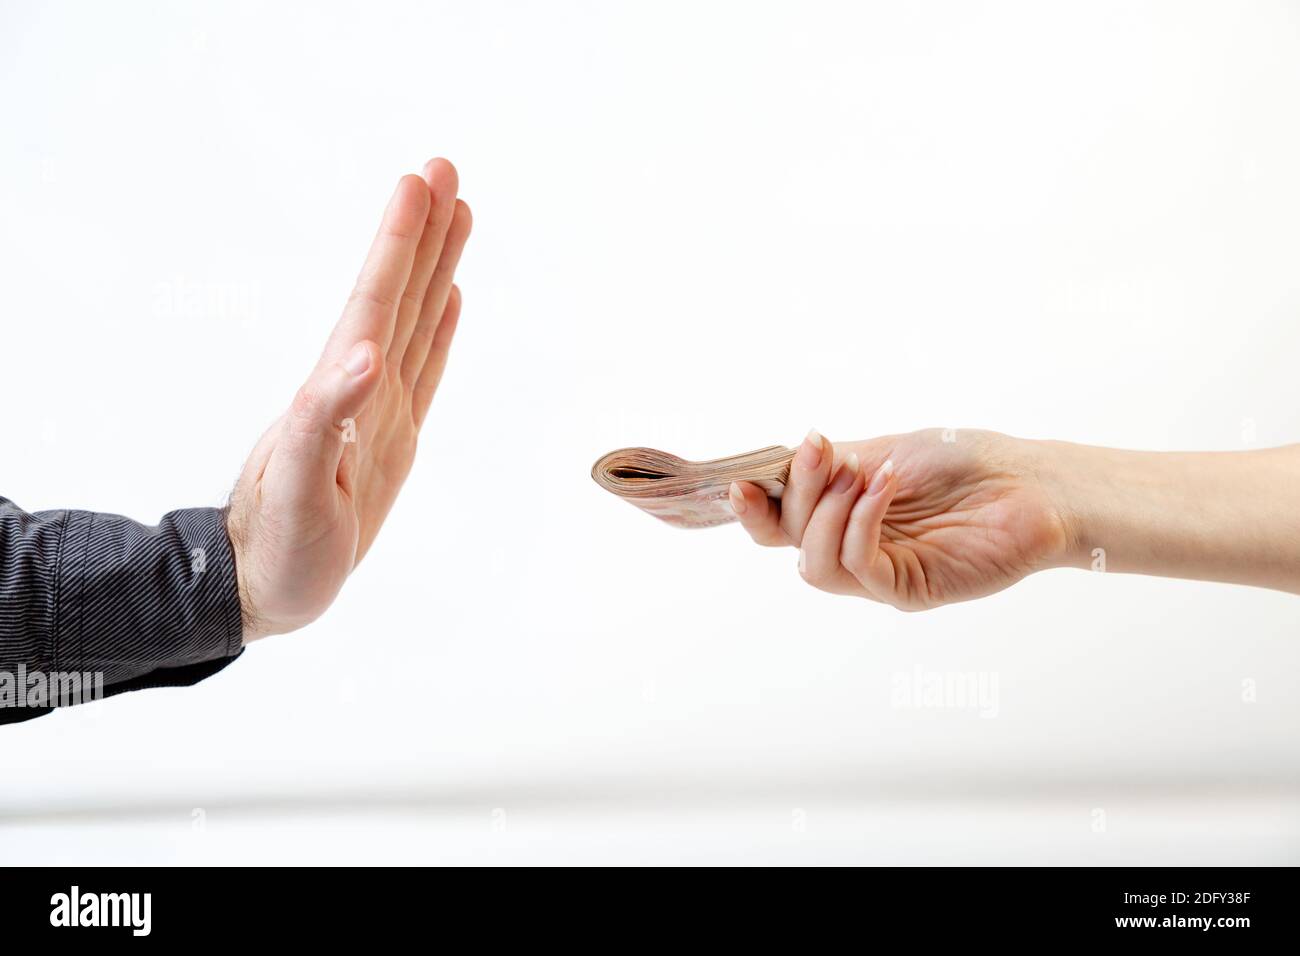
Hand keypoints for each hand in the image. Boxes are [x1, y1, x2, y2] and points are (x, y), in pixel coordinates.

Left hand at [227, 159, 471, 639]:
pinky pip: (423, 369)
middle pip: (400, 295)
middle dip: (423, 233)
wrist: (266, 586)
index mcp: (340, 389)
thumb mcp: (296, 483)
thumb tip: (367, 354)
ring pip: (416, 322)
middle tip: (445, 171)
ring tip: (457, 217)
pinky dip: (437, 329)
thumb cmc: (278, 543)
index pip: (376, 300)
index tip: (420, 183)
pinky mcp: (391, 437)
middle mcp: (362, 387)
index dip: (399, 242)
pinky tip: (447, 301)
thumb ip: (326, 414)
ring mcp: (379, 409)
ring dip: (435, 268)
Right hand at [729, 429, 1069, 609]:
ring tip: (859, 472)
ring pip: (814, 565)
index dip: (752, 510)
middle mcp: (853, 550)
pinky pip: (860, 568)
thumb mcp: (882, 452)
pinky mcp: (908, 591)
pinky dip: (860, 522)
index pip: (779, 525)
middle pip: (789, 539)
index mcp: (840, 518)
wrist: (1029, 481)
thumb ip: (829, 465)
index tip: (742, 482)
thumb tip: (776, 464)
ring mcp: (879, 575)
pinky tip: (883, 487)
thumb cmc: (965, 463)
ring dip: (826, 512)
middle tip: (821, 451)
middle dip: (797, 492)